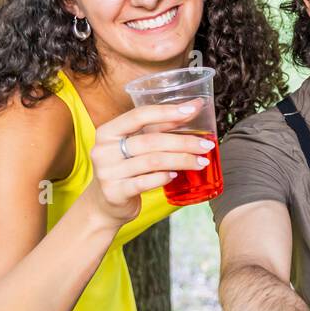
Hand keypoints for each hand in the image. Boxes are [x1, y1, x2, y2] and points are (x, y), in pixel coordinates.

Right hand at [85, 99, 213, 224]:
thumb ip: (162, 127)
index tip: (192, 110)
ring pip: (152, 161)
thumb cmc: (126, 168)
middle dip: (183, 142)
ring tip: (201, 162)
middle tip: (206, 145)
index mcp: (108, 132)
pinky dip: (163, 177)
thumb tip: (194, 107)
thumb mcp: (138, 145)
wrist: (106, 203)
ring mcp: (107, 172)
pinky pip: (145, 182)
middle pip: (151, 140)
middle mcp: (103, 150)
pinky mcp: (115, 192)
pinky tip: (176, 176)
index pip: (139, 115)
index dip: (167, 111)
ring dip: (181, 160)